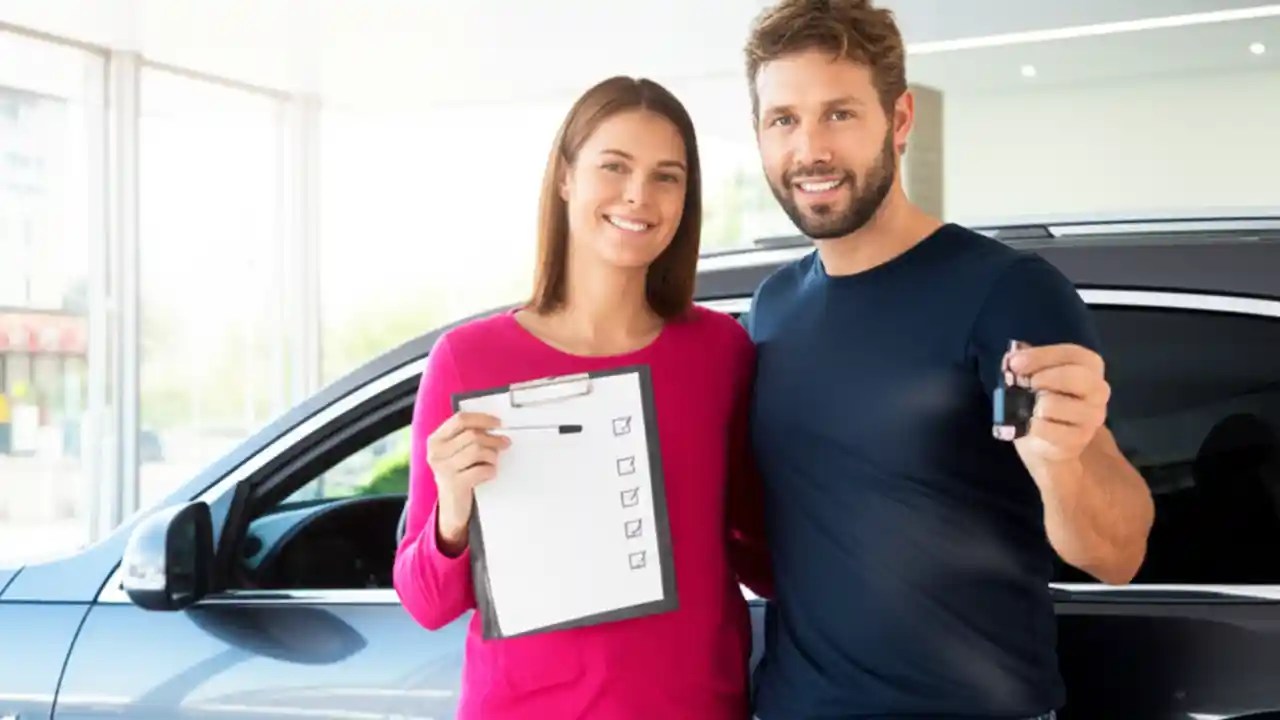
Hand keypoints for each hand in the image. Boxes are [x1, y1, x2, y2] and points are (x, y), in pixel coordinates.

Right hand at [426, 411, 510, 551]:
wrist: (451, 508)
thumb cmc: (458, 475)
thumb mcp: (455, 453)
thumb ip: (467, 437)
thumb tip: (494, 425)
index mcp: (435, 440)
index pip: (460, 419)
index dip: (482, 419)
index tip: (498, 423)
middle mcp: (436, 453)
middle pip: (472, 435)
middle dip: (493, 438)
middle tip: (504, 443)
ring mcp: (444, 469)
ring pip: (478, 450)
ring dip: (492, 455)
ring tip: (494, 461)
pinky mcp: (455, 484)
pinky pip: (482, 470)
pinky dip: (490, 471)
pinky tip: (489, 474)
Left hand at [1006, 343, 1110, 467]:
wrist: (1046, 441)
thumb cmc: (1040, 398)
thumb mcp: (1031, 374)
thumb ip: (1024, 362)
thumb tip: (1012, 355)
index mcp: (1090, 365)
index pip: (1072, 353)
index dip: (1040, 356)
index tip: (1014, 363)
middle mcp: (1098, 389)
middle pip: (1075, 377)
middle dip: (1043, 378)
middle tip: (1024, 384)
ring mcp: (1092, 417)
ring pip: (1056, 405)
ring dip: (1033, 405)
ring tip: (1028, 407)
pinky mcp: (1078, 439)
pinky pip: (1048, 429)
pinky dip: (1033, 426)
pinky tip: (1030, 424)